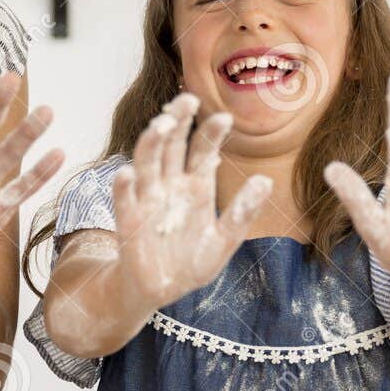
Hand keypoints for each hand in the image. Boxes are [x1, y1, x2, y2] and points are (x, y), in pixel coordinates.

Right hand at [113, 93, 271, 309]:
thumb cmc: (191, 263)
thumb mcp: (224, 241)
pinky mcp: (128, 221)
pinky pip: (124, 199)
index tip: (226, 117)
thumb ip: (242, 213)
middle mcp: (169, 185)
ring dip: (152, 142)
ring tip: (162, 124)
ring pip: (146, 162)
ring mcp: (147, 200)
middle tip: (188, 99)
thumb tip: (265, 181)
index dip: (211, 133)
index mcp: (194, 186)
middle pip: (171, 144)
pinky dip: (124, 185)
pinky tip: (127, 172)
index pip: (202, 150)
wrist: (159, 290)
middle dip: (179, 121)